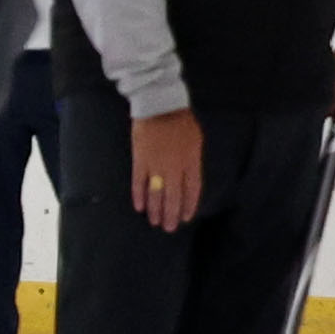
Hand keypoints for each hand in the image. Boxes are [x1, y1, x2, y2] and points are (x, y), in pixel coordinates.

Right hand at [128, 109, 203, 229]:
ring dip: (156, 209)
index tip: (185, 218)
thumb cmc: (181, 121)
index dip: (188, 205)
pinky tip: (140, 207)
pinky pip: (139, 182)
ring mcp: (156, 165)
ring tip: (155, 222)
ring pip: (156, 193)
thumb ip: (192, 161)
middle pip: (173, 196)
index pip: (192, 190)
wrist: (159, 105)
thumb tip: (188, 177)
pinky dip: (139, 195)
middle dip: (171, 214)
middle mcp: (175, 168)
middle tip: (168, 228)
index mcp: (191, 162)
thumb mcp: (195, 141)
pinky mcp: (139, 160)